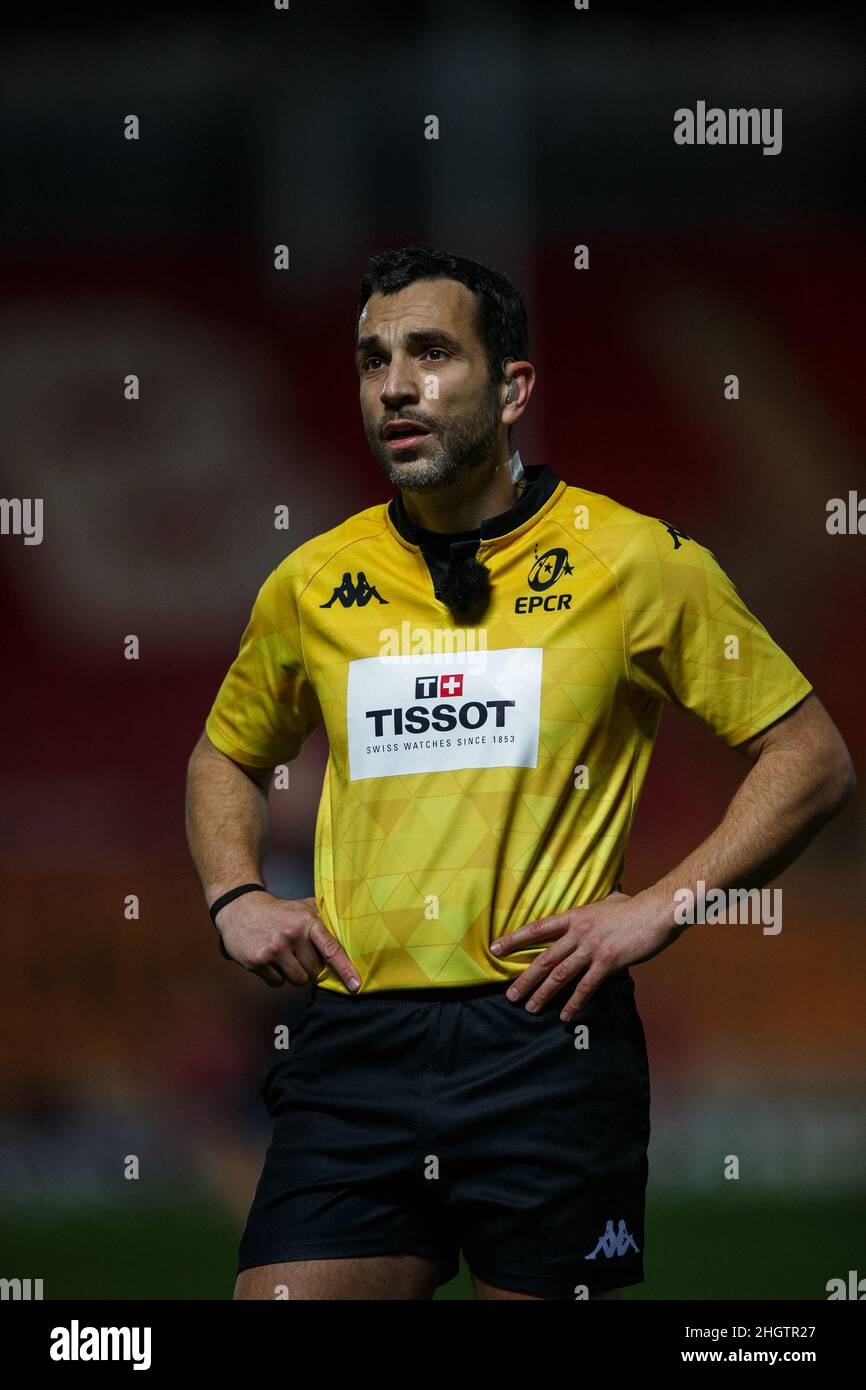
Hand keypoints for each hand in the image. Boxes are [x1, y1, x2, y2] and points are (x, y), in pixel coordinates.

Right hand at [215, 893, 360, 991]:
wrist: (240, 909)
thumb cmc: (279, 912)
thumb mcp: (303, 906)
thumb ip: (326, 917)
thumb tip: (352, 930)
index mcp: (307, 920)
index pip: (331, 948)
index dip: (345, 969)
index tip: (356, 986)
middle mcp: (291, 935)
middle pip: (315, 970)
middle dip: (310, 966)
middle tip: (298, 952)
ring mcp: (273, 949)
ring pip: (298, 980)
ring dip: (295, 974)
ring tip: (285, 956)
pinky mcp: (257, 961)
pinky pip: (278, 983)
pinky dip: (277, 976)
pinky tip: (270, 959)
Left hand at [490, 890, 680, 1021]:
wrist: (658, 911)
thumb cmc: (636, 906)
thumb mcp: (611, 899)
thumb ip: (600, 903)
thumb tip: (606, 894)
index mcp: (575, 916)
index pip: (537, 929)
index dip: (514, 939)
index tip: (495, 949)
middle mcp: (578, 932)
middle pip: (544, 958)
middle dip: (525, 978)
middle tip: (510, 995)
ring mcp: (592, 948)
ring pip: (560, 974)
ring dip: (543, 994)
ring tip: (530, 1008)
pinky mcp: (608, 962)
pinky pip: (586, 987)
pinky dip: (574, 1003)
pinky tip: (565, 1016)